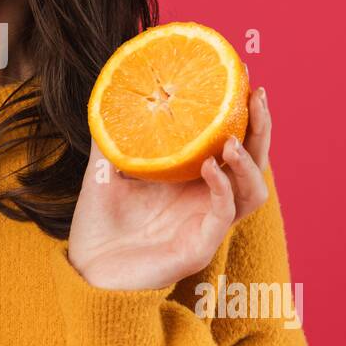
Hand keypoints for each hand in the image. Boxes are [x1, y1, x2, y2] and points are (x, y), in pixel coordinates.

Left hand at [67, 86, 272, 290]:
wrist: (84, 269)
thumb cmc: (98, 224)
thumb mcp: (105, 169)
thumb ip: (112, 135)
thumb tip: (111, 92)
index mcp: (192, 181)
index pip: (233, 143)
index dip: (243, 113)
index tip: (245, 77)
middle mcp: (207, 201)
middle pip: (254, 162)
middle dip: (261, 128)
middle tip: (258, 95)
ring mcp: (207, 225)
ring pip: (253, 191)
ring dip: (249, 161)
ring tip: (230, 139)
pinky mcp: (200, 247)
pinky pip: (225, 213)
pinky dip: (223, 187)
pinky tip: (209, 166)